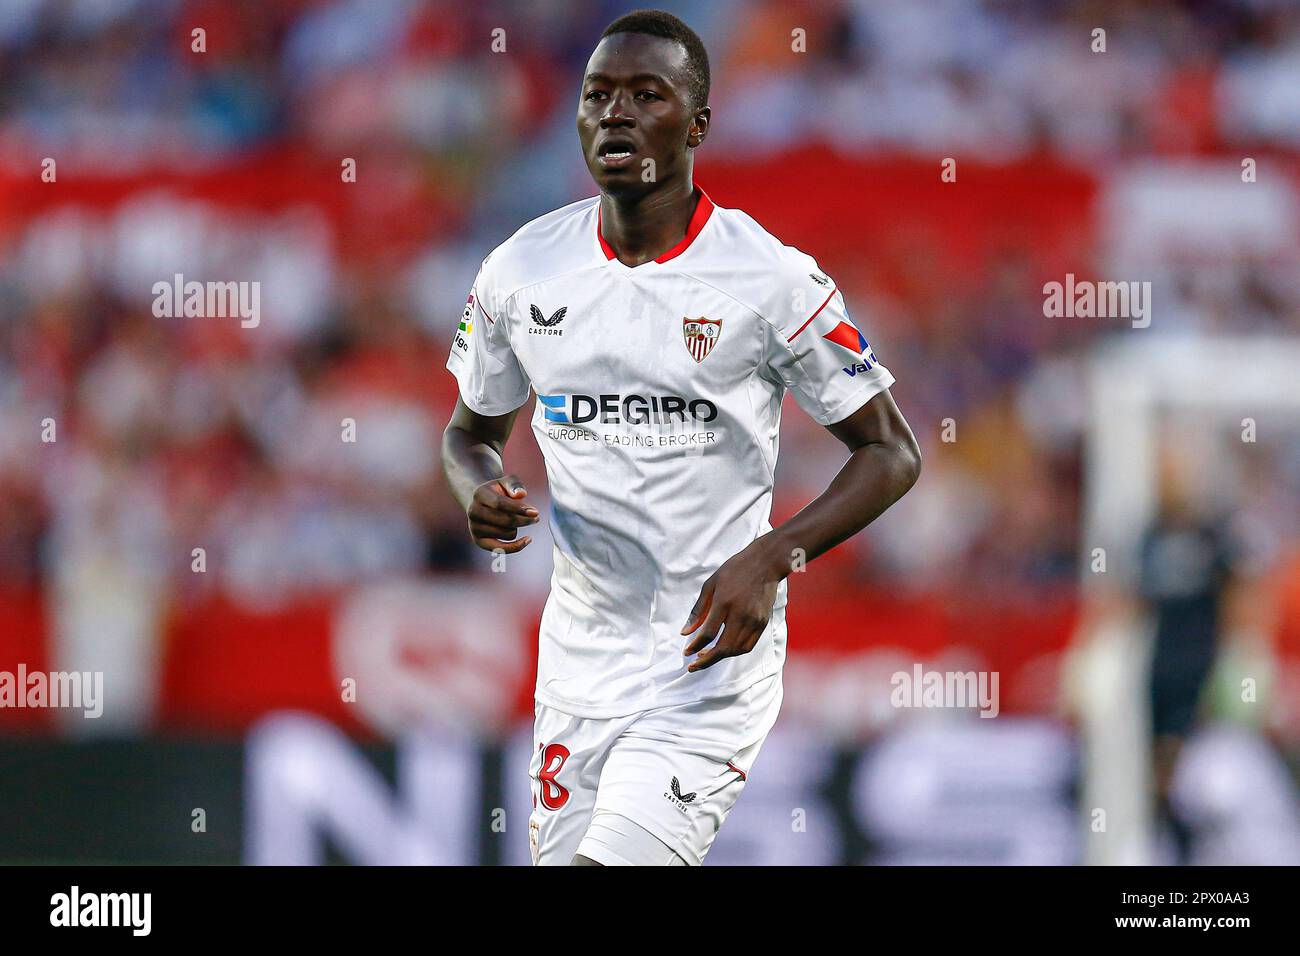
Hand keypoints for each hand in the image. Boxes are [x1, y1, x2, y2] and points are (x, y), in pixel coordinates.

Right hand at [466, 474, 538, 552]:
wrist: (479, 501)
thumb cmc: (497, 490)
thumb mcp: (506, 481)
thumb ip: (514, 484)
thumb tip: (521, 494)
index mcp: (479, 494)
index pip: (500, 504)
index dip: (519, 509)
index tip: (535, 512)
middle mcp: (474, 512)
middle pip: (506, 521)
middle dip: (525, 520)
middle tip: (536, 517)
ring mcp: (474, 527)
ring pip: (508, 534)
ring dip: (517, 528)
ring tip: (516, 519)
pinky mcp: (479, 541)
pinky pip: (501, 549)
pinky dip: (516, 546)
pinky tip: (528, 539)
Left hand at [680, 543, 783, 671]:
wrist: (765, 563)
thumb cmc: (734, 570)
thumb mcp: (711, 584)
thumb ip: (698, 610)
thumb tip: (685, 632)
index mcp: (724, 603)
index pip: (708, 634)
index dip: (695, 646)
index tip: (686, 652)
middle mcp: (741, 614)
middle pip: (723, 648)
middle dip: (706, 660)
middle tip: (694, 665)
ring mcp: (754, 620)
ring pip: (736, 650)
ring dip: (721, 657)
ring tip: (707, 657)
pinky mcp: (763, 623)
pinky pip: (748, 646)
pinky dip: (735, 652)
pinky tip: (725, 650)